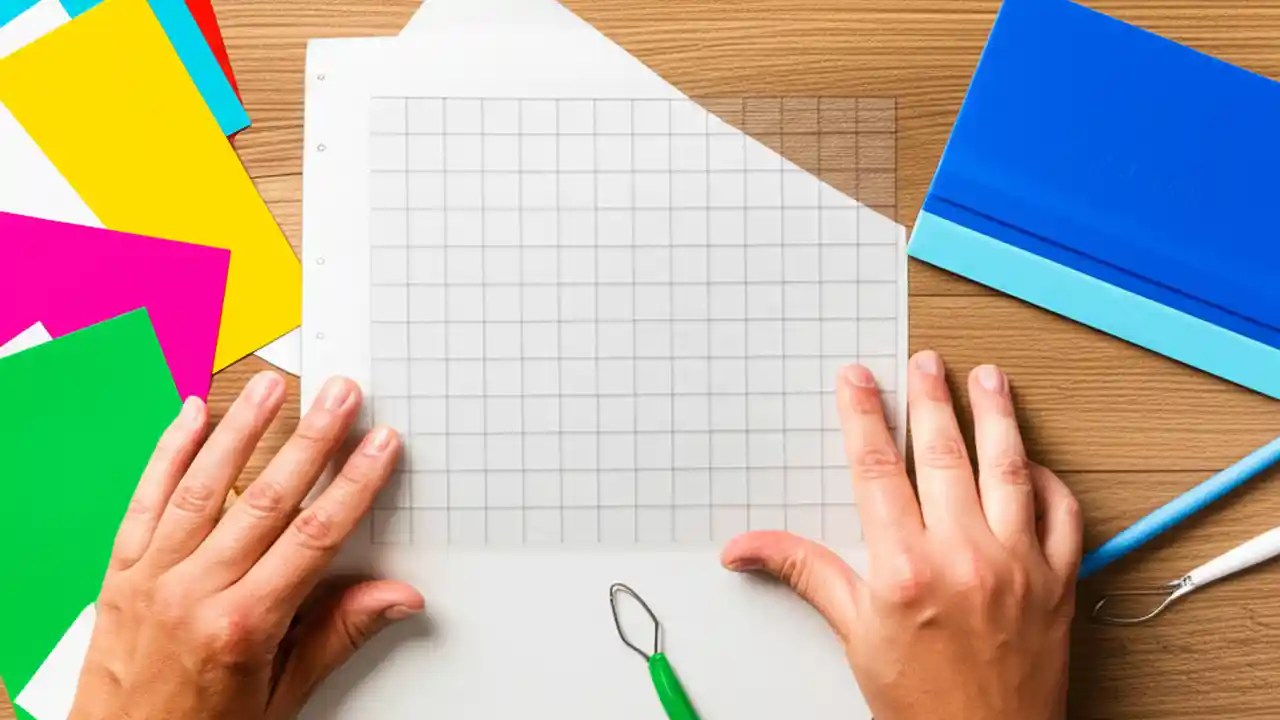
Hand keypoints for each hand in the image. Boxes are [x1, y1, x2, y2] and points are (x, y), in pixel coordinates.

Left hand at [71, 373, 423, 719]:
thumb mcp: (281, 696)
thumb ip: (337, 635)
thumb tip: (397, 598)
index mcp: (242, 626)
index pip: (313, 539)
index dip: (353, 486)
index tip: (379, 447)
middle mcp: (193, 593)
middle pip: (266, 500)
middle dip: (311, 440)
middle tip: (341, 396)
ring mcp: (152, 576)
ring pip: (204, 486)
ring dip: (242, 429)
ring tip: (273, 387)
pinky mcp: (121, 570)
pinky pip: (146, 499)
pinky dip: (168, 452)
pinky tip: (191, 415)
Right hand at [722, 351, 1081, 719]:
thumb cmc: (919, 704)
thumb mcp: (853, 633)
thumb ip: (805, 572)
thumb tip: (744, 547)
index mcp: (906, 567)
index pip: (877, 468)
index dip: (864, 415)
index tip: (858, 380)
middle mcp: (964, 556)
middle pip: (944, 453)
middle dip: (932, 398)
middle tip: (925, 362)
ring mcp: (1017, 565)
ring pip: (1008, 468)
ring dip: (997, 416)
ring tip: (989, 378)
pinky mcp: (1058, 582)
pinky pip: (1062, 515)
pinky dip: (1050, 480)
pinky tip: (1034, 459)